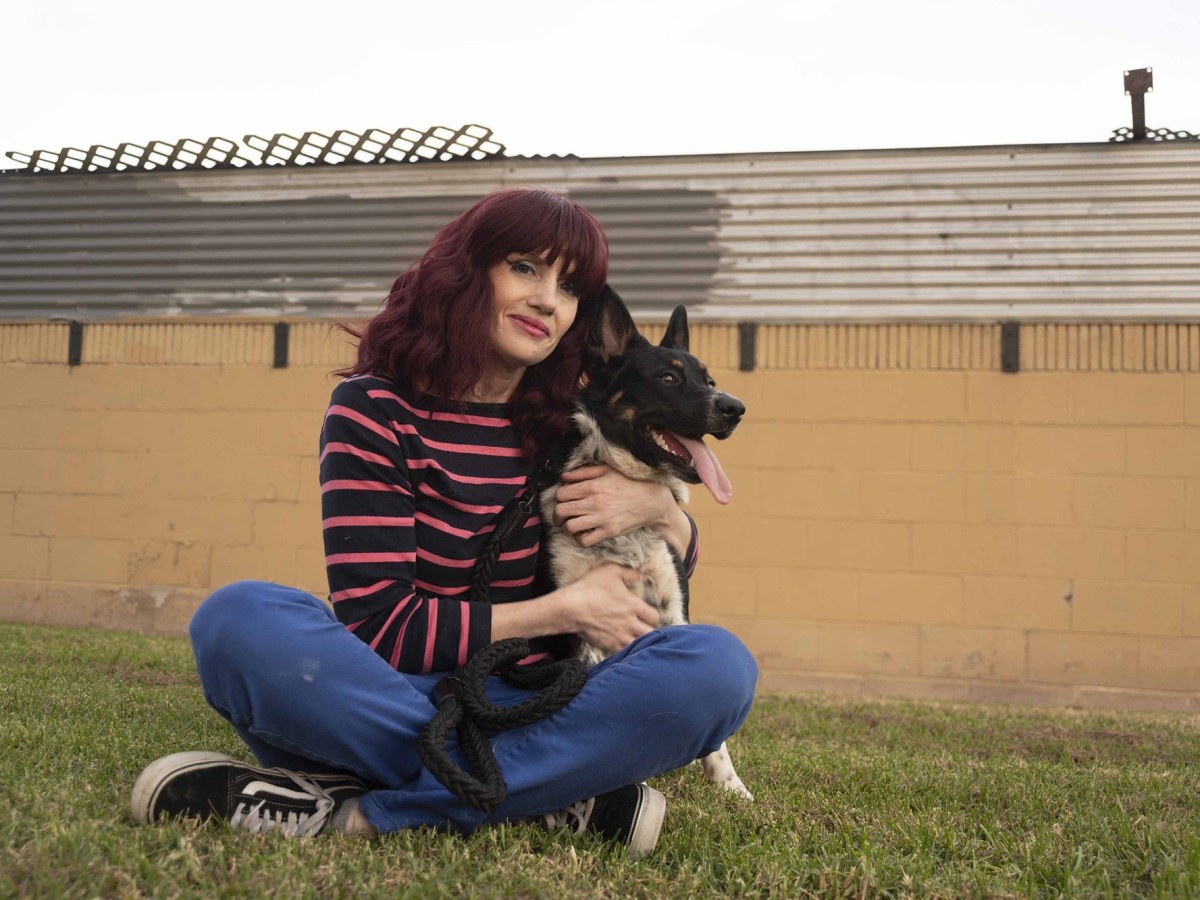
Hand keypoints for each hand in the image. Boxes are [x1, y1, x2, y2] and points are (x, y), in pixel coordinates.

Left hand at [554, 465, 675, 547]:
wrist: (651, 500)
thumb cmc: (628, 483)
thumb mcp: (607, 470)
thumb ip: (583, 472)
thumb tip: (563, 477)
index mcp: (592, 486)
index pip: (561, 494)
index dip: (559, 497)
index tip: (564, 499)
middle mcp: (594, 502)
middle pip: (561, 511)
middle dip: (557, 514)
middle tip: (561, 515)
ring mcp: (601, 519)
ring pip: (569, 527)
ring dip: (567, 527)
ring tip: (571, 524)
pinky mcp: (608, 532)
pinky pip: (585, 541)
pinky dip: (580, 538)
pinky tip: (584, 532)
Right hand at [563, 562, 656, 652]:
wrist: (570, 608)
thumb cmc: (590, 588)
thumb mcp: (610, 571)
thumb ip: (628, 573)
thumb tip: (639, 576)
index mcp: (634, 605)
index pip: (654, 617)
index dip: (652, 616)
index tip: (646, 614)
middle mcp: (630, 623)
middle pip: (650, 633)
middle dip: (648, 630)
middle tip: (642, 626)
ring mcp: (619, 636)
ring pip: (639, 645)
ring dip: (638, 640)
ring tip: (633, 635)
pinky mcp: (608, 645)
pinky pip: (624, 651)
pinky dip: (625, 647)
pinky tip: (620, 641)